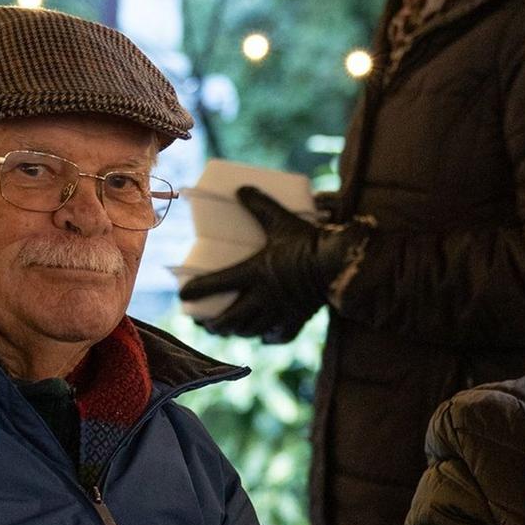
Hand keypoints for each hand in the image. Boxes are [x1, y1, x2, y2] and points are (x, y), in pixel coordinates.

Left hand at [179, 187, 359, 342]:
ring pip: (251, 330)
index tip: (183, 295)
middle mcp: (264, 297)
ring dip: (236, 332)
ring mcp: (280, 312)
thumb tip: (241, 187)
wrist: (340, 262)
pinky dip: (266, 337)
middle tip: (206, 323)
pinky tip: (262, 336)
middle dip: (215, 324)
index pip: (217, 284)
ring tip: (228, 330)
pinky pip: (277, 336)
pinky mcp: (298, 320)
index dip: (197, 290)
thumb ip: (260, 204)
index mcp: (255, 272)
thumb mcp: (282, 220)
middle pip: (231, 318)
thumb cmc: (308, 240)